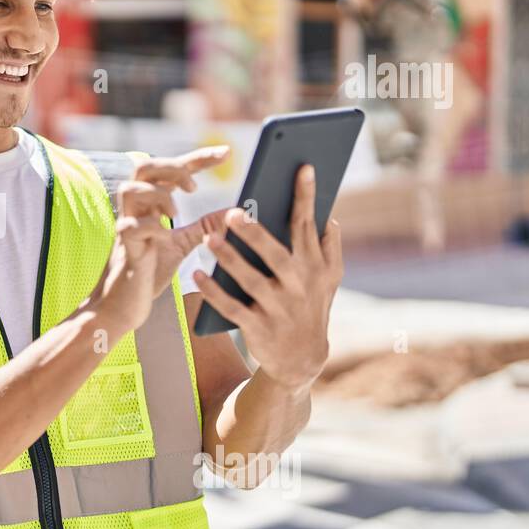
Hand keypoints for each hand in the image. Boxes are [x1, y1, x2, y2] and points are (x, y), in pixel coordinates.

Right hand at [90, 146, 230, 335]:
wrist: (124, 306)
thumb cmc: (148, 272)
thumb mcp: (182, 245)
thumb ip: (203, 226)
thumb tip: (232, 210)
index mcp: (149, 205)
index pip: (170, 170)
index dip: (198, 158)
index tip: (227, 153)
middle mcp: (135, 210)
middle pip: (144, 168)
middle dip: (172, 167)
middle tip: (195, 186)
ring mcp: (126, 227)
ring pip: (129, 189)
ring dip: (158, 195)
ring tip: (176, 214)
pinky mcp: (125, 249)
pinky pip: (130, 226)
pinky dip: (150, 226)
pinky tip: (164, 237)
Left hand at [192, 164, 343, 390]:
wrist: (302, 361)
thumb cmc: (311, 309)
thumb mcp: (329, 281)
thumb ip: (330, 248)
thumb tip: (331, 216)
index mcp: (314, 267)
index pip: (308, 225)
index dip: (306, 196)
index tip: (302, 167)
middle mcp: (299, 286)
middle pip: (277, 254)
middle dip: (256, 233)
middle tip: (234, 212)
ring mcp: (279, 309)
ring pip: (251, 281)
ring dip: (230, 260)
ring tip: (209, 239)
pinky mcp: (258, 328)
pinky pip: (232, 308)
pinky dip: (214, 293)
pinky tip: (197, 274)